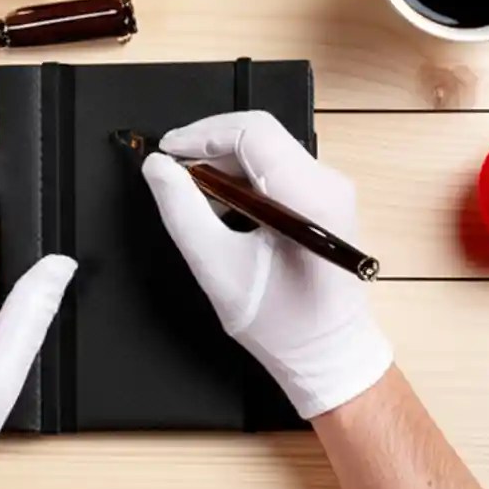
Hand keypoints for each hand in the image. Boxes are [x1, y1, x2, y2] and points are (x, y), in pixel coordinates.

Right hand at [141, 111, 392, 418]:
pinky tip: (216, 200)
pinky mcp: (325, 201)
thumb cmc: (282, 324)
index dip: (202, 134)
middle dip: (209, 145)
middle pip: (260, 135)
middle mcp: (328, 183)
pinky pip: (278, 169)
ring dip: (224, 160)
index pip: (252, 132)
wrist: (328, 355)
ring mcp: (331, 190)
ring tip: (188, 186)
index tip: (166, 151)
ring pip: (268, 150)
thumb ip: (182, 212)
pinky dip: (242, 175)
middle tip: (170, 168)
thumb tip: (157, 168)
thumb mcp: (217, 268)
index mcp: (309, 197)